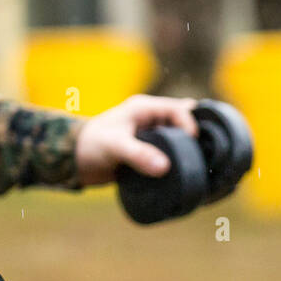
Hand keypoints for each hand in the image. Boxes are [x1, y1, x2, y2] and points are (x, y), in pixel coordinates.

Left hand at [74, 94, 197, 186]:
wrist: (74, 161)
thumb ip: (137, 154)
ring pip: (178, 139)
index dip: (190, 123)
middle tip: (206, 154)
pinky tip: (189, 172)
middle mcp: (149, 119)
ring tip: (202, 164)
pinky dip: (179, 160)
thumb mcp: (114, 147)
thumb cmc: (90, 145)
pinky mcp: (148, 151)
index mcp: (143, 108)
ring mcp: (150, 135)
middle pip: (183, 123)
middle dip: (196, 136)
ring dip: (188, 149)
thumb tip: (164, 168)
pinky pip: (170, 153)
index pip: (178, 109)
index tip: (194, 142)